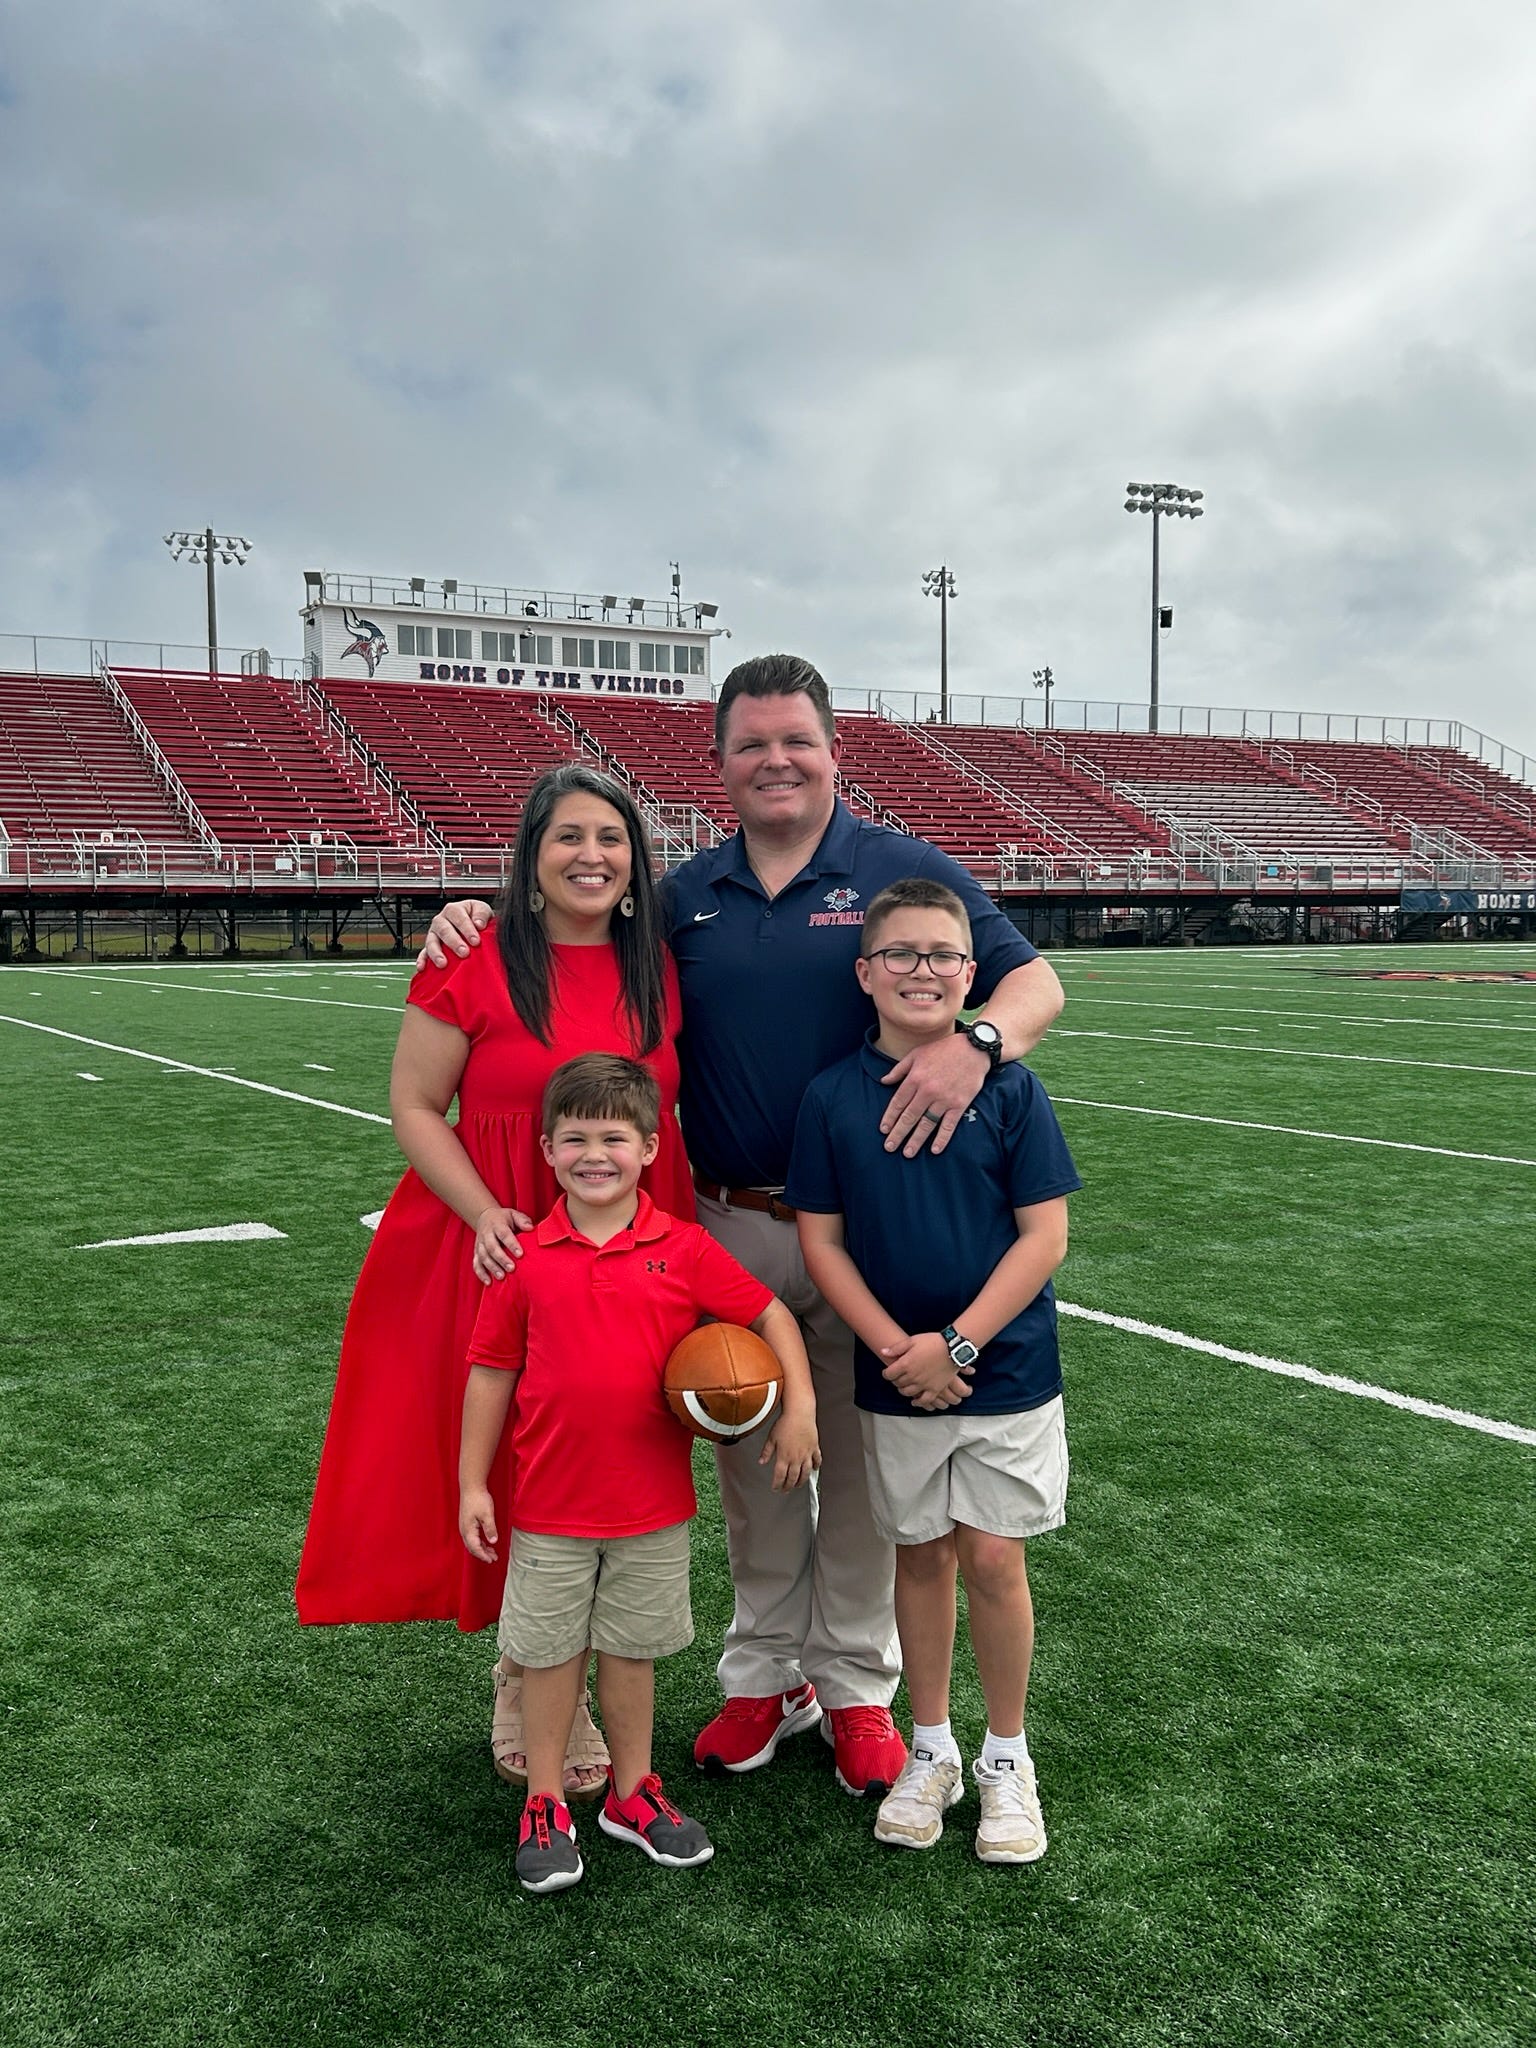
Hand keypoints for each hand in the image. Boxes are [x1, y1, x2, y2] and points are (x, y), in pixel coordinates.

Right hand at [419, 899, 492, 969]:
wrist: (472, 923)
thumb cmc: (476, 916)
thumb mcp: (482, 908)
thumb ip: (482, 913)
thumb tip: (478, 923)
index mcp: (453, 910)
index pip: (459, 918)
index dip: (467, 929)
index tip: (475, 941)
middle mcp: (441, 921)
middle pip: (444, 930)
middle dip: (454, 942)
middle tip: (464, 952)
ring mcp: (434, 934)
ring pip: (431, 942)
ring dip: (436, 953)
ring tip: (443, 963)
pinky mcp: (430, 947)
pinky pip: (423, 953)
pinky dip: (422, 960)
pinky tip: (422, 968)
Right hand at [459, 1486, 498, 1561]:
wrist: (471, 1486)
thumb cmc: (478, 1499)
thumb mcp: (487, 1514)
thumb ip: (490, 1529)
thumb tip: (493, 1542)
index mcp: (468, 1530)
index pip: (475, 1548)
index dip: (483, 1556)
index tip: (491, 1560)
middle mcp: (464, 1530)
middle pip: (472, 1547)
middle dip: (482, 1554)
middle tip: (493, 1558)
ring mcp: (464, 1526)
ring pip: (471, 1543)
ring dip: (481, 1548)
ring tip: (492, 1551)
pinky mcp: (466, 1522)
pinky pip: (471, 1537)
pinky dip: (479, 1542)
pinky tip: (486, 1541)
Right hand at [473, 1204, 531, 1282]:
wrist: (484, 1217)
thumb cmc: (504, 1218)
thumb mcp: (513, 1214)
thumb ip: (522, 1220)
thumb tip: (530, 1228)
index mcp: (497, 1224)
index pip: (504, 1234)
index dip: (512, 1244)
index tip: (520, 1254)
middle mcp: (487, 1234)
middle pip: (492, 1247)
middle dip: (501, 1259)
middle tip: (512, 1268)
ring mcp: (480, 1244)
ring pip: (483, 1256)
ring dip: (492, 1267)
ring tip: (501, 1277)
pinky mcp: (476, 1252)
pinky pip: (476, 1263)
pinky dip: (481, 1273)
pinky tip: (488, 1282)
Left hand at [760, 1405, 820, 1490]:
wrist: (799, 1413)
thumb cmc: (785, 1423)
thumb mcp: (771, 1438)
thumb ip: (766, 1452)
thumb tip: (761, 1461)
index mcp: (784, 1456)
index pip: (780, 1476)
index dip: (777, 1484)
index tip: (776, 1488)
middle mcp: (796, 1458)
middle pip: (793, 1478)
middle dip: (788, 1486)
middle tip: (786, 1489)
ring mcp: (806, 1454)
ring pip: (805, 1473)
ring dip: (801, 1481)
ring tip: (798, 1484)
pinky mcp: (814, 1448)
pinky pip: (817, 1460)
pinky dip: (816, 1466)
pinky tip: (814, 1469)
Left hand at [879, 1030, 989, 1157]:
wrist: (973, 1048)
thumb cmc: (943, 1049)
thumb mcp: (917, 1054)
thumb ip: (899, 1069)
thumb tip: (883, 1081)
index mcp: (915, 1078)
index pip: (898, 1103)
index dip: (889, 1118)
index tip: (883, 1130)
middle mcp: (927, 1090)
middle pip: (909, 1117)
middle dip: (898, 1134)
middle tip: (889, 1147)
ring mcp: (944, 1099)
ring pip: (927, 1124)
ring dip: (916, 1140)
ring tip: (907, 1153)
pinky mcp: (960, 1104)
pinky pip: (949, 1125)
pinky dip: (942, 1138)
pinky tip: (934, 1149)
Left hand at [880, 1332, 974, 1410]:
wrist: (952, 1348)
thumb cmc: (933, 1342)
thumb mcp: (912, 1340)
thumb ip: (896, 1348)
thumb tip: (883, 1352)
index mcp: (905, 1364)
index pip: (889, 1374)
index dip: (886, 1373)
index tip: (888, 1372)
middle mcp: (912, 1376)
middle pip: (898, 1383)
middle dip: (895, 1380)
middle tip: (897, 1377)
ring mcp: (923, 1384)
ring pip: (908, 1392)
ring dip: (904, 1390)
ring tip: (905, 1386)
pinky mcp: (934, 1389)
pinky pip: (924, 1400)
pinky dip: (918, 1402)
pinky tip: (915, 1401)